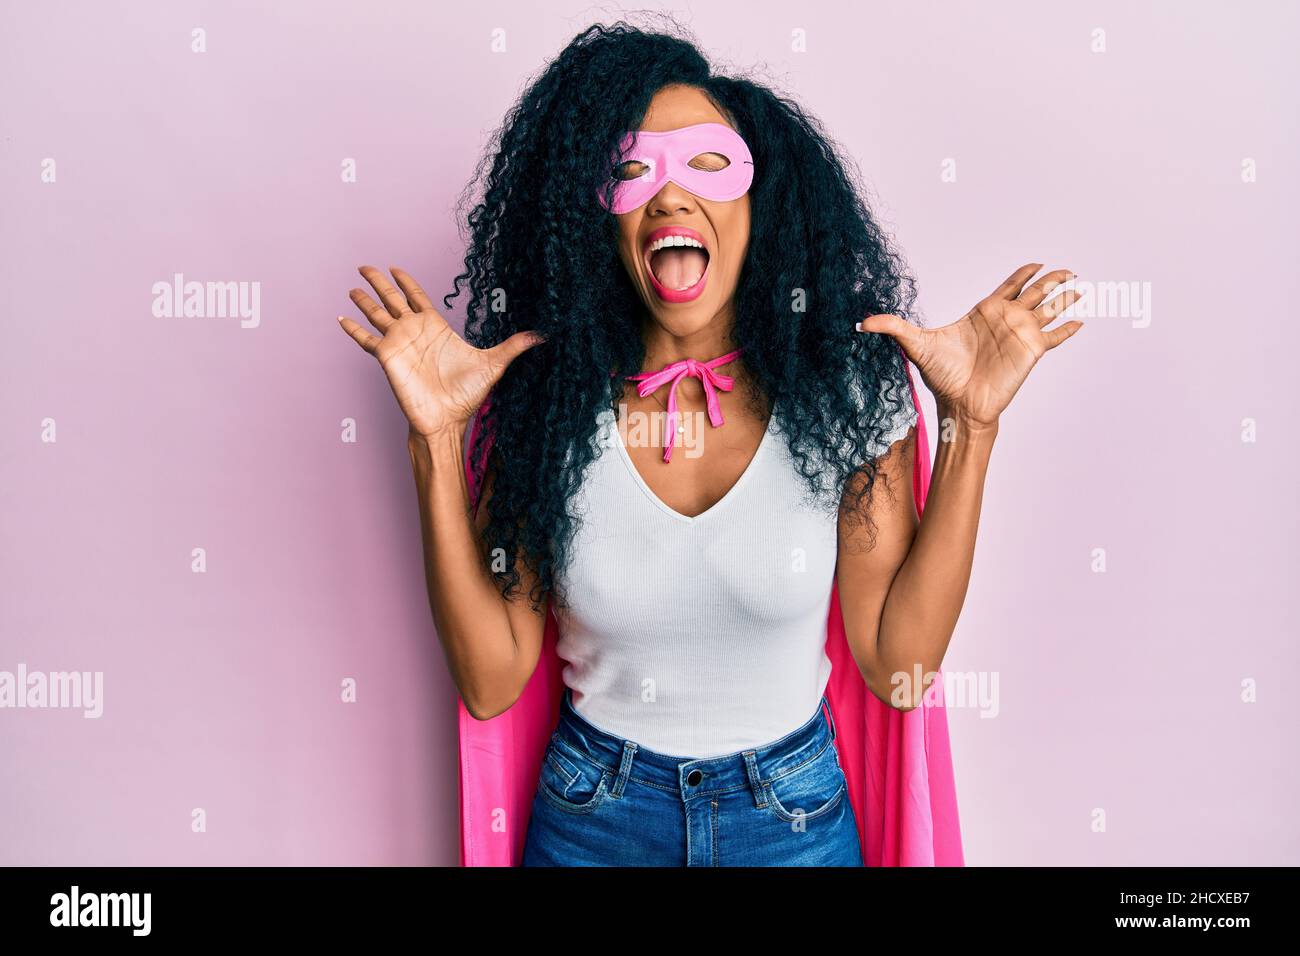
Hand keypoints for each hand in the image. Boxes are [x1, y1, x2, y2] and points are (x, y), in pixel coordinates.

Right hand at [336, 266, 543, 438]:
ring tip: (351, 288)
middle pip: (392, 298)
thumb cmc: (466, 396)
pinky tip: (340, 318)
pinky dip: (353, 329)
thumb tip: (542, 336)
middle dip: (378, 282)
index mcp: (435, 327)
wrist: (446, 420)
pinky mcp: (386, 356)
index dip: (405, 281)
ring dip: (363, 300)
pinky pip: (365, 339)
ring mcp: (398, 343)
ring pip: (376, 314)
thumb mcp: (495, 364)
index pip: (416, 296)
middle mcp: (413, 331)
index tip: (394, 268)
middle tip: (364, 266)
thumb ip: (514, 346)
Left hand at [858, 263, 1084, 428]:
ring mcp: (1021, 335)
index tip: (1037, 263)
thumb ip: (891, 327)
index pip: (1009, 286)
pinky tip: (1081, 322)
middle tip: (1069, 269)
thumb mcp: (914, 343)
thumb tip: (861, 322)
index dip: (1023, 274)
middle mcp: (1006, 320)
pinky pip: (1055, 337)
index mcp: (985, 312)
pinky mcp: (1032, 352)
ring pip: (1050, 309)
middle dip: (1052, 280)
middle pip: (1036, 292)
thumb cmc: (940, 375)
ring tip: (1081, 285)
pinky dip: (1068, 329)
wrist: (959, 402)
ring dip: (1066, 298)